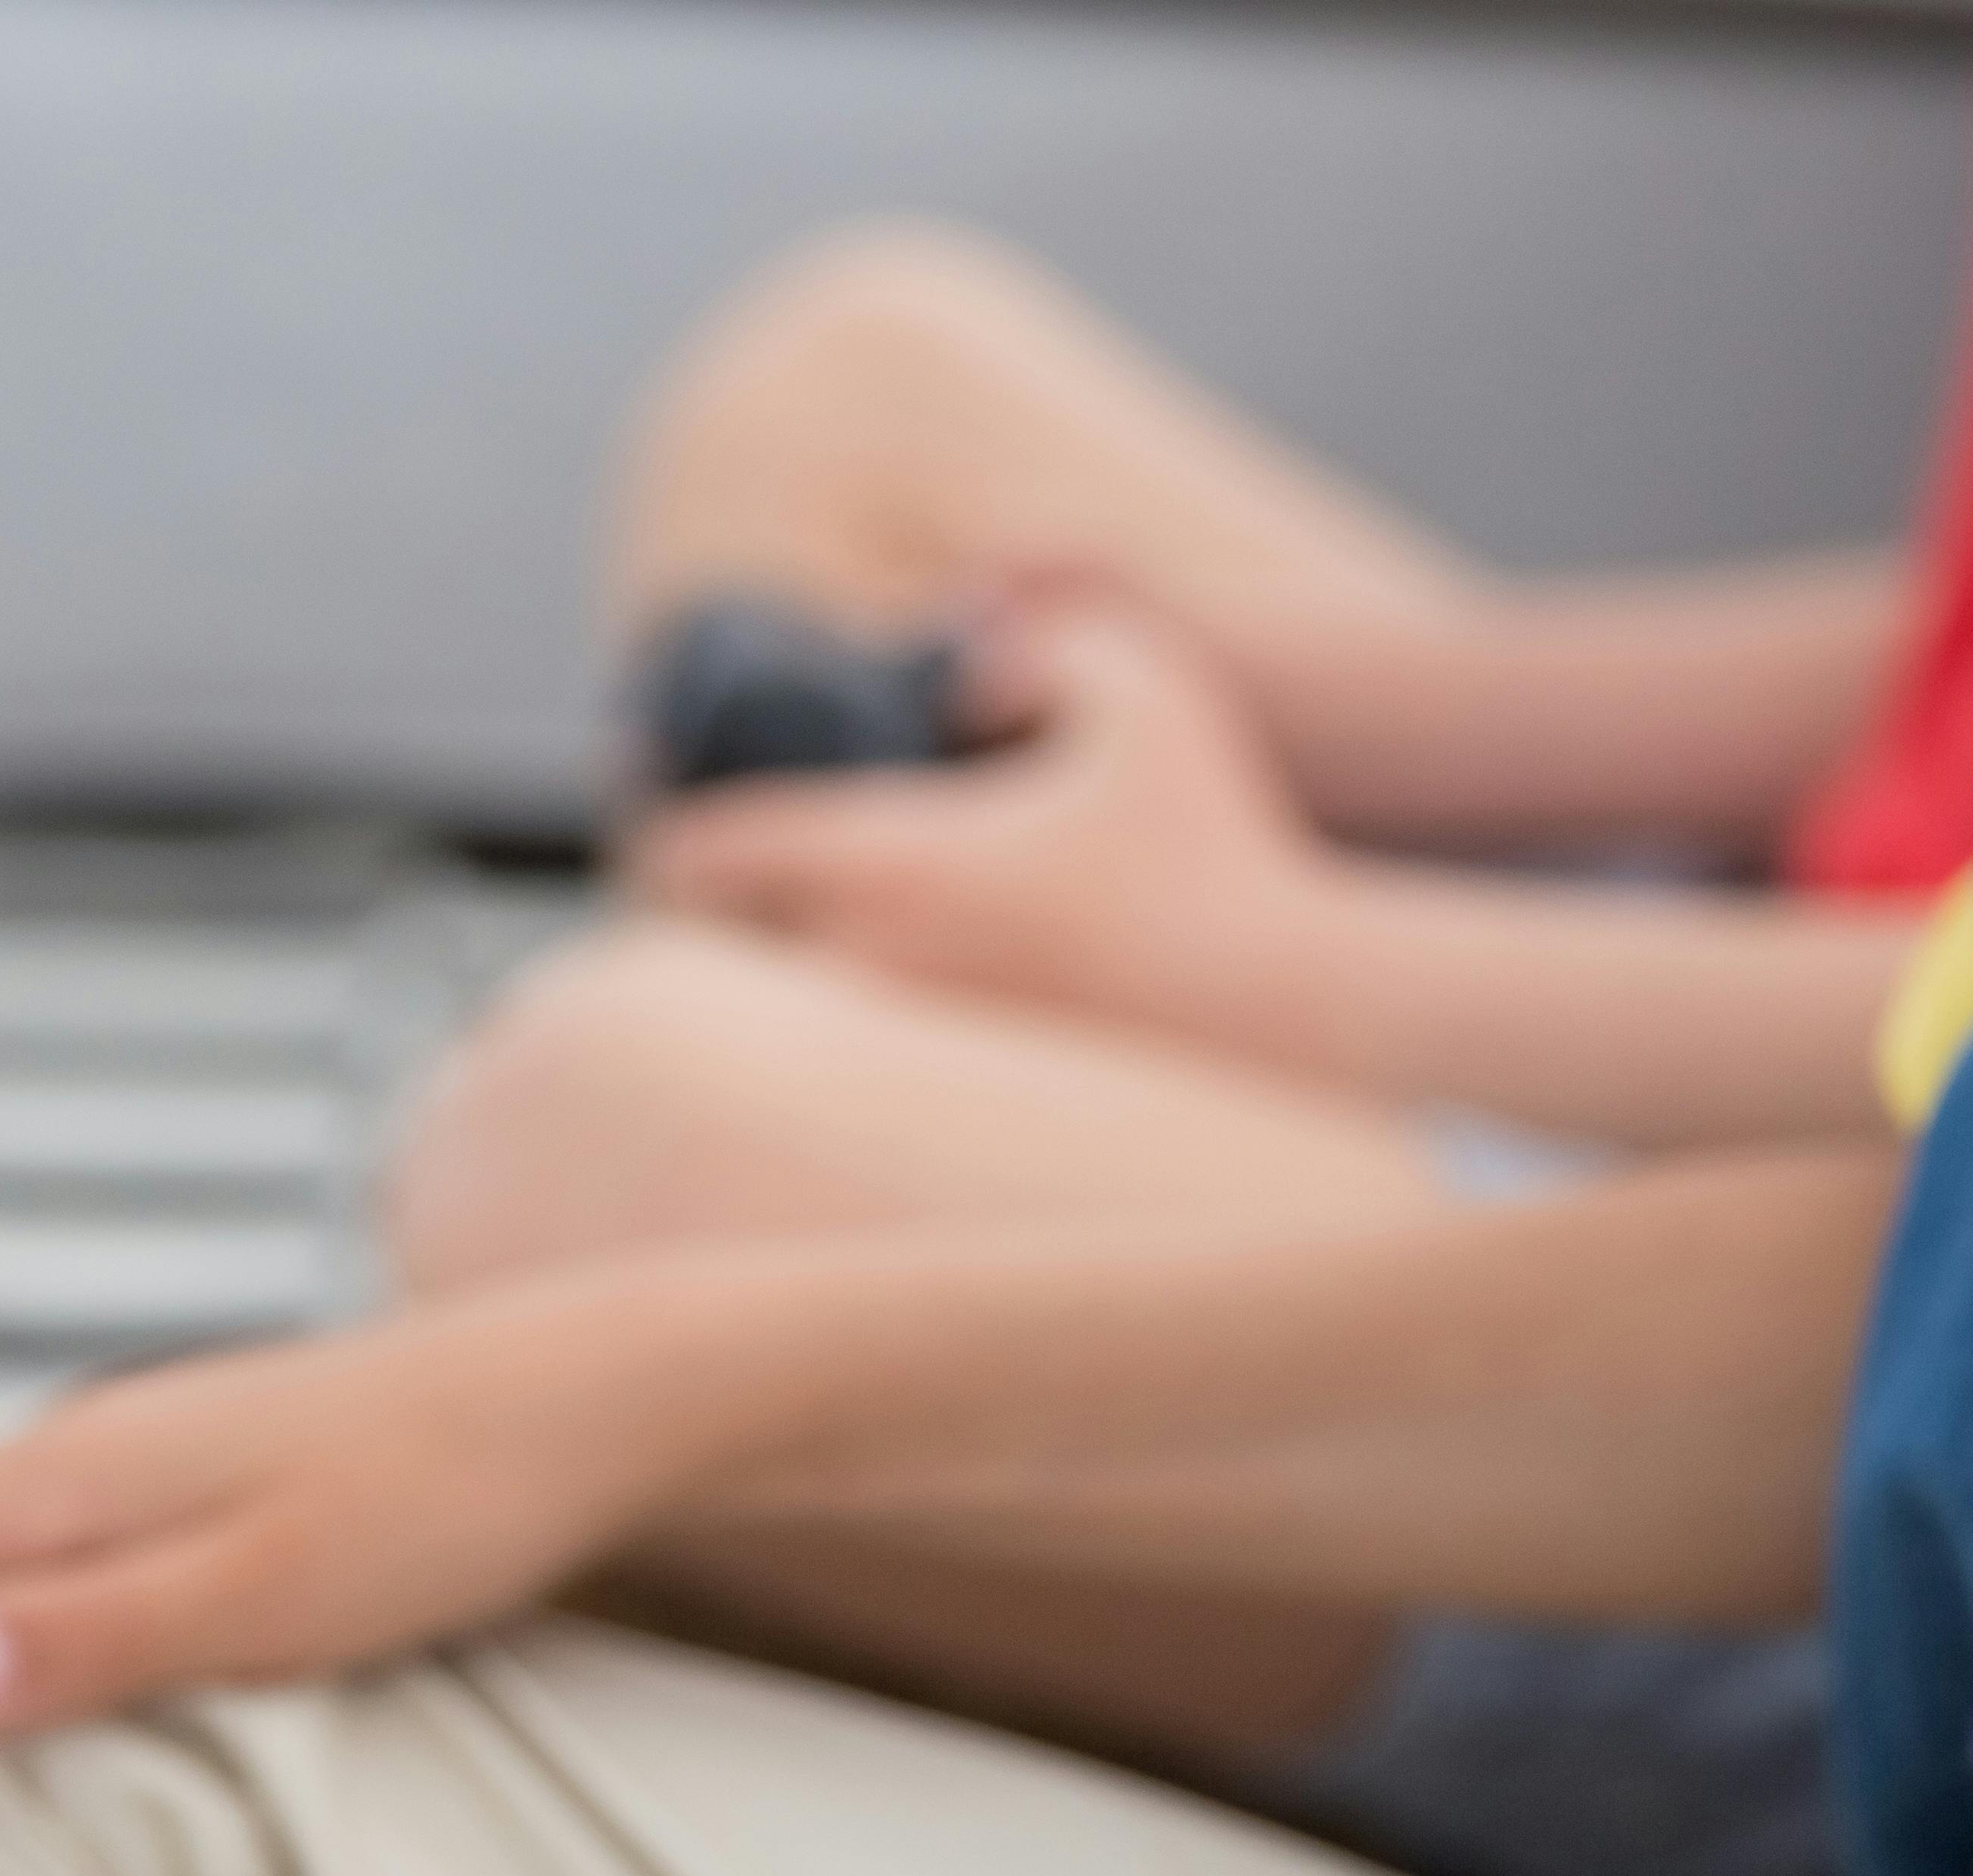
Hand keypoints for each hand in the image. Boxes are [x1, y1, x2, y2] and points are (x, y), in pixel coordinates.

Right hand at [0, 1288, 705, 1737]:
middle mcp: (90, 1447)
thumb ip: (85, 1636)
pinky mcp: (207, 1475)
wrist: (602, 1401)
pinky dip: (17, 1609)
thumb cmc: (455, 1489)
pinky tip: (36, 1666)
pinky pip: (60, 1547)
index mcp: (74, 1472)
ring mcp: (148, 1454)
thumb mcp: (264, 1596)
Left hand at [626, 597, 1353, 1070]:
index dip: (665, 831)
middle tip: (710, 906)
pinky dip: (821, 1083)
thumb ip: (1048, 640)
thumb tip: (968, 645)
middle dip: (699, 931)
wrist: (1306, 1023)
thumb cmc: (1225, 858)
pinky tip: (852, 1065)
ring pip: (762, 1050)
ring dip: (755, 1015)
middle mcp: (872, 976)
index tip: (669, 821)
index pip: (698, 857)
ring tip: (774, 987)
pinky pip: (833, 1112)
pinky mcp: (946, 1139)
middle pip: (702, 963)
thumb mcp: (1149, 698)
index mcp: (888, 868)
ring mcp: (905, 1072)